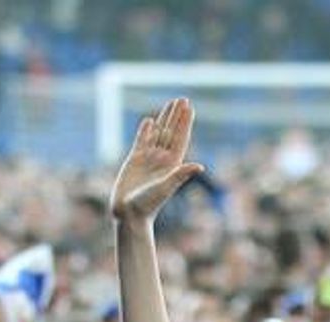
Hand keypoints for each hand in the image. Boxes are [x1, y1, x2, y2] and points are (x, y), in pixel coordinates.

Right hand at [110, 98, 205, 223]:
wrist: (129, 214)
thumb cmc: (148, 204)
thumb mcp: (166, 188)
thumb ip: (181, 175)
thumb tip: (200, 166)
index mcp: (172, 164)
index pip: (181, 138)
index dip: (185, 122)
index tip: (189, 107)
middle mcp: (162, 159)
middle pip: (171, 132)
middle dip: (176, 116)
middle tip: (182, 99)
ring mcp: (148, 159)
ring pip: (158, 134)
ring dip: (164, 119)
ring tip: (170, 104)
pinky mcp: (134, 160)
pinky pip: (142, 141)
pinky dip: (146, 130)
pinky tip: (150, 120)